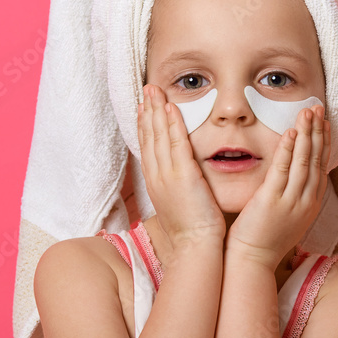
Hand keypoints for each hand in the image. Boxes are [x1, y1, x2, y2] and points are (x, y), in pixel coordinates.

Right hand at [137, 84, 226, 248]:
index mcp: (155, 183)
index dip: (144, 126)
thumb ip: (178, 188)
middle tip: (145, 91)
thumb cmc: (192, 231)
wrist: (194, 247)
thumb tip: (181, 179)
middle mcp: (156, 176)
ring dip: (155, 110)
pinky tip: (170, 107)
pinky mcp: (182, 175)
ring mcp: (167, 175)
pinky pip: (176, 143)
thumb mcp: (179, 205)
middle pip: (148, 137)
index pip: (147, 148)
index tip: (143, 108)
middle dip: (146, 112)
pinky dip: (172, 123)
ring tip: (153, 90)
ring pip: (158, 136)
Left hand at [226, 104, 329, 270]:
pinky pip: (282, 170)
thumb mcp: (287, 216)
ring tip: (308, 112)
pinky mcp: (272, 201)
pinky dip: (288, 150)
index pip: (321, 166)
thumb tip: (293, 179)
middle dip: (318, 131)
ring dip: (307, 134)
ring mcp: (291, 201)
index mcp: (311, 204)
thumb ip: (292, 196)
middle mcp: (306, 201)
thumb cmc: (265, 239)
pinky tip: (290, 133)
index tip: (324, 122)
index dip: (324, 142)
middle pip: (316, 159)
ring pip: (303, 161)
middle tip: (318, 108)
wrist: (253, 261)